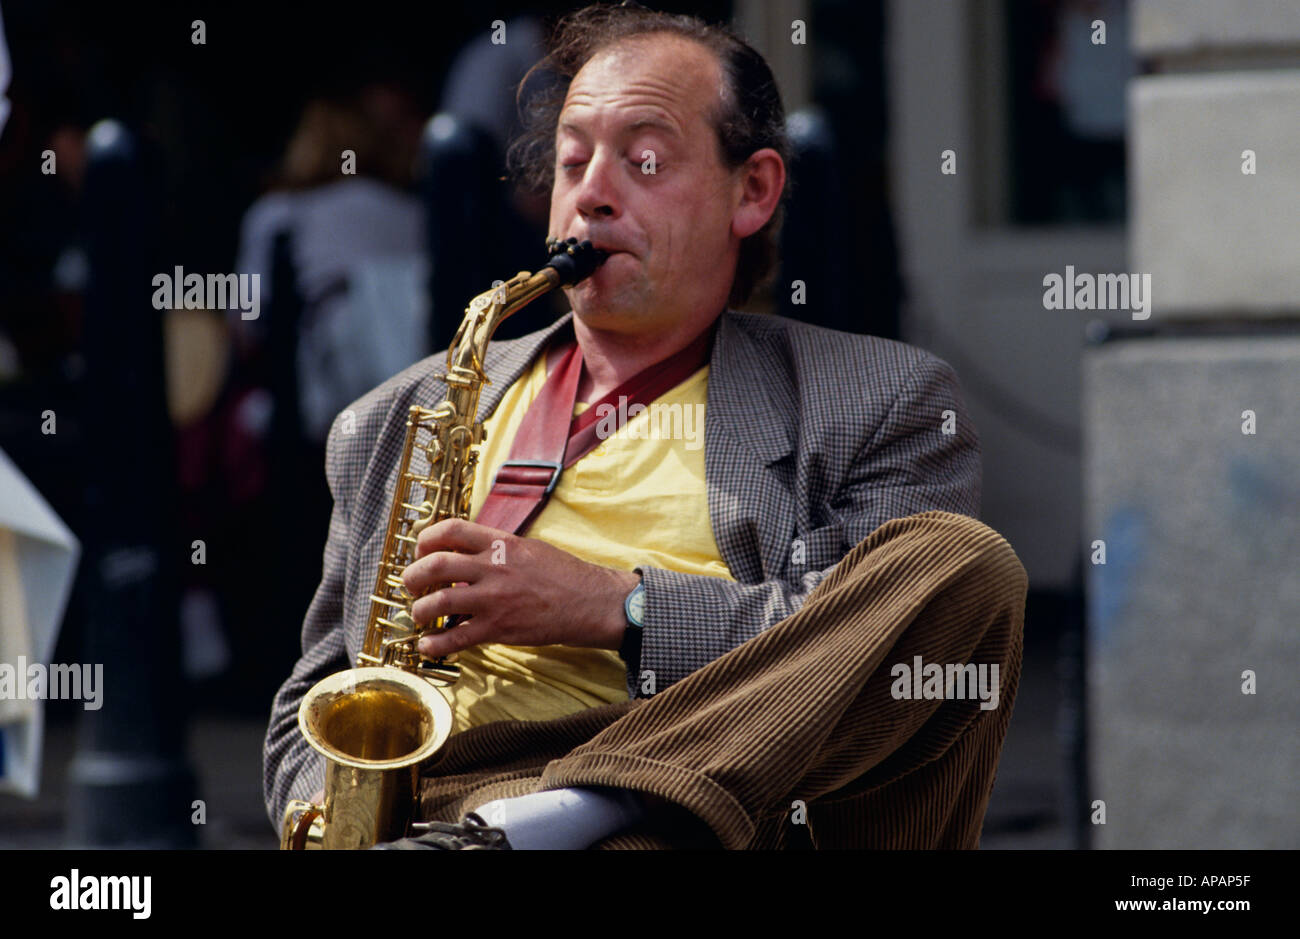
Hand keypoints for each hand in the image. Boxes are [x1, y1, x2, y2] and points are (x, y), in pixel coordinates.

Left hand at [401, 518, 640, 656]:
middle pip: (435, 565)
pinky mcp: (498, 628)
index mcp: (500, 543)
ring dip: (420, 611)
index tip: (421, 550)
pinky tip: (429, 645)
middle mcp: (493, 567)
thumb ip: (495, 549)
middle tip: (411, 585)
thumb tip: (465, 554)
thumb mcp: (527, 548)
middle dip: (413, 576)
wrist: (589, 602)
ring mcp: (494, 599)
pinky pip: (456, 638)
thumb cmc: (562, 575)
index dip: (427, 538)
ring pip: (438, 602)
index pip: (451, 529)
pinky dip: (435, 644)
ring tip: (420, 615)